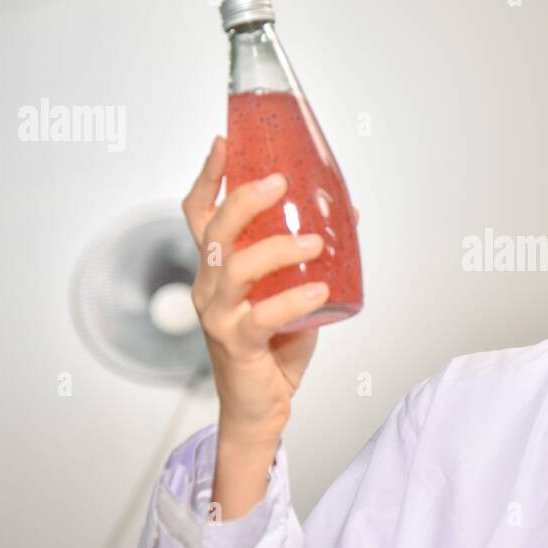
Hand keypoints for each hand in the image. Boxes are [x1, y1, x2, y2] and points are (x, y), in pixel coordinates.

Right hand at [181, 135, 359, 439]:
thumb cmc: (275, 346)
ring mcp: (219, 314)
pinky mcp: (237, 343)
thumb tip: (347, 214)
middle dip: (244, 199)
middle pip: (215, 231)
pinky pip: (262, 315)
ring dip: (278, 248)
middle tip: (279, 183)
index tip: (224, 141)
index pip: (200, 214)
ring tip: (315, 242)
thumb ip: (310, 257)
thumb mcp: (293, 290)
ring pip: (236, 267)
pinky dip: (294, 300)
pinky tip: (319, 290)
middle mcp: (210, 286)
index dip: (208, 177)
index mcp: (218, 269)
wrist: (262, 405)